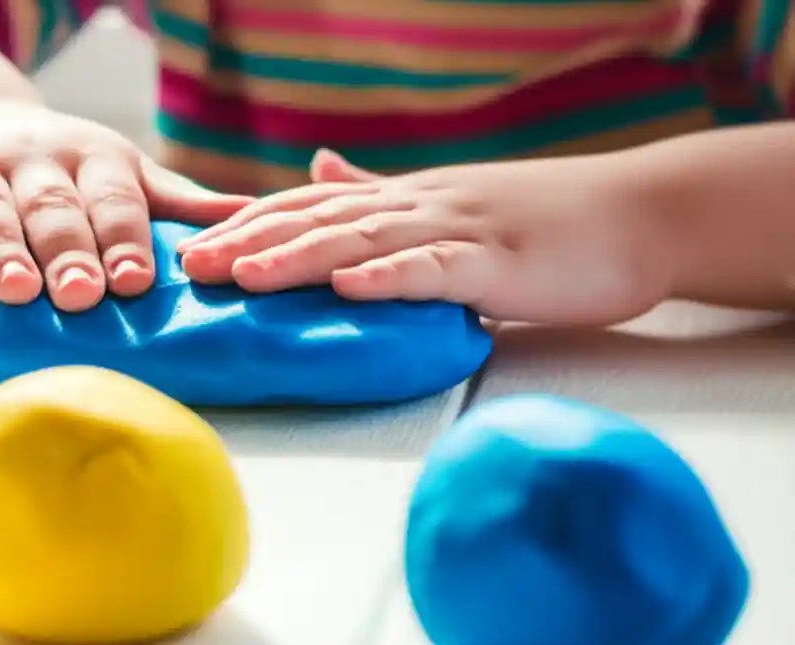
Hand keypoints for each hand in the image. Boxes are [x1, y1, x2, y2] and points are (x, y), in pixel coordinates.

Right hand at [0, 100, 251, 311]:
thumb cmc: (63, 167)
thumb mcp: (120, 172)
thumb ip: (175, 201)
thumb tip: (251, 217)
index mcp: (94, 159)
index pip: (113, 200)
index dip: (123, 239)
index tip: (134, 280)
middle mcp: (36, 160)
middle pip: (53, 208)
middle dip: (68, 250)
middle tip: (81, 294)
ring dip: (0, 248)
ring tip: (15, 290)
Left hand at [178, 150, 673, 324]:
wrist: (639, 215)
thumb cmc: (543, 221)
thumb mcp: (447, 204)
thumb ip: (379, 194)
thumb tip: (316, 172)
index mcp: (405, 200)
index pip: (313, 210)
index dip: (251, 226)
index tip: (194, 246)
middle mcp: (421, 207)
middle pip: (323, 224)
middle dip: (252, 243)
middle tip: (192, 266)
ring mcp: (460, 231)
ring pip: (367, 242)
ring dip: (301, 257)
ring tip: (244, 274)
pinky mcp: (501, 263)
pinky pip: (440, 270)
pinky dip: (393, 277)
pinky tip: (351, 285)